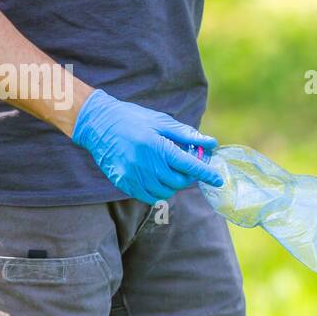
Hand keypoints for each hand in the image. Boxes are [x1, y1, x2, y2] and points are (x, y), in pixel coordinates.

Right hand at [71, 89, 223, 203]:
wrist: (98, 124)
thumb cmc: (132, 119)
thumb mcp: (161, 122)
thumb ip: (186, 135)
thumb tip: (210, 143)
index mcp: (157, 147)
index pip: (189, 166)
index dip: (206, 174)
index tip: (218, 180)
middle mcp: (146, 164)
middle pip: (179, 181)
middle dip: (187, 176)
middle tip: (185, 165)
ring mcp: (133, 176)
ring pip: (165, 191)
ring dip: (173, 184)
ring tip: (168, 169)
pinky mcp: (124, 183)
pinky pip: (149, 196)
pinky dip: (158, 191)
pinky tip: (156, 178)